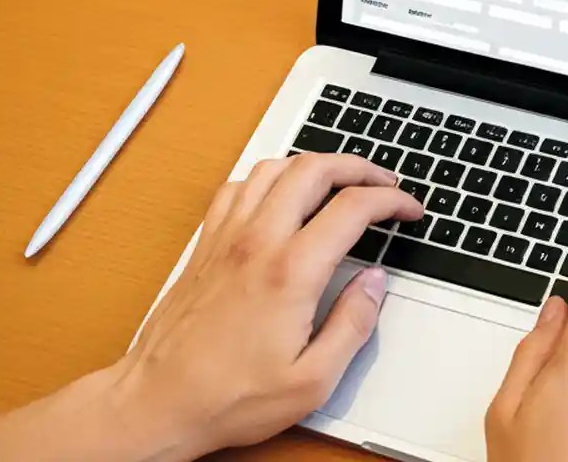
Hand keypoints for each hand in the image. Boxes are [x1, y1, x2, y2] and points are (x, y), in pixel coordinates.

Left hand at [110, 153, 420, 459]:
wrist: (159, 403)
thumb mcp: (314, 380)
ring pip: (274, 168)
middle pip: (314, 169)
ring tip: (339, 179)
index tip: (408, 209)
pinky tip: (280, 193)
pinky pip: (237, 187)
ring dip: (314, 164)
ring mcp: (226, 238)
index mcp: (291, 273)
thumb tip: (374, 283)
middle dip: (358, 166)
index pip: (353, 207)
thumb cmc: (229, 397)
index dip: (392, 200)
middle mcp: (257, 243)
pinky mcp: (205, 245)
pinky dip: (268, 178)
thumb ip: (354, 324)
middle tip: (383, 182)